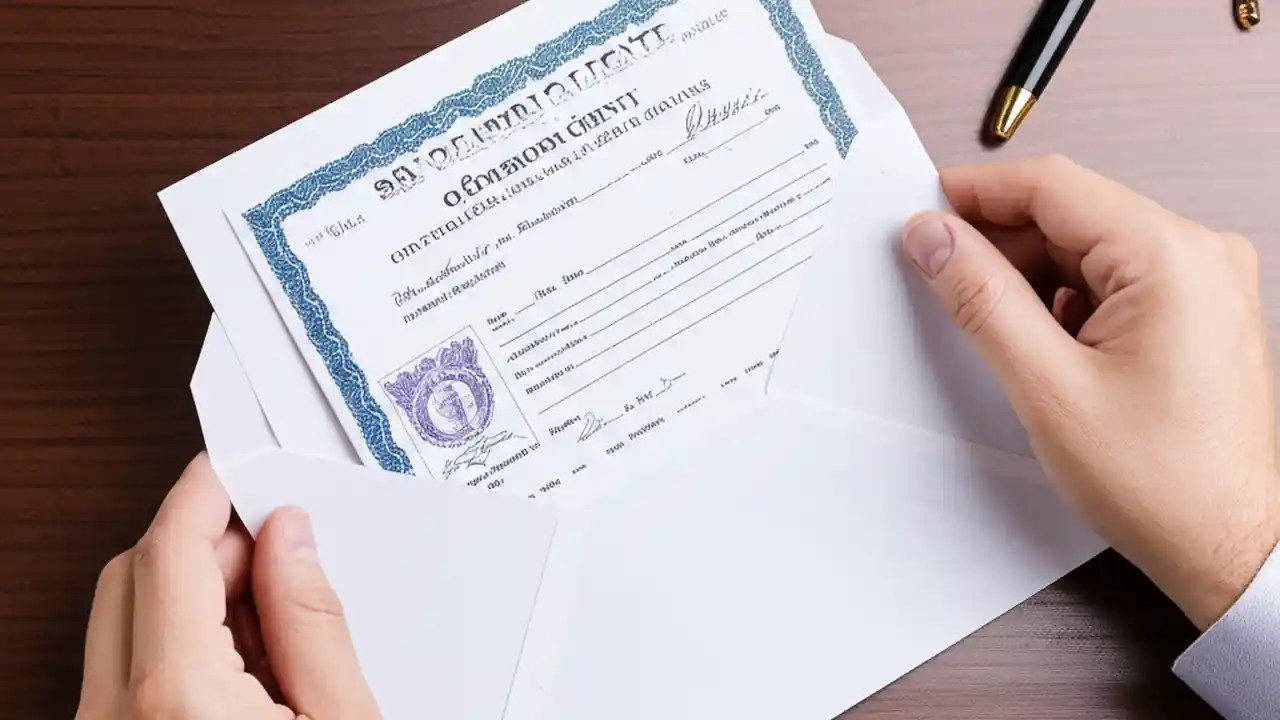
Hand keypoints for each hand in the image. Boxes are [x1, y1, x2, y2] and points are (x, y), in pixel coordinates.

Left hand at [76, 454, 379, 718]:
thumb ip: (311, 624)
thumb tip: (289, 535)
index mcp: (177, 698)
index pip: (169, 554)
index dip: (201, 495)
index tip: (232, 464)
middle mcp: (115, 714)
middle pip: (132, 575)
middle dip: (204, 544)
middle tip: (278, 548)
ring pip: (123, 618)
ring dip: (192, 595)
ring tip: (273, 628)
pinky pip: (124, 667)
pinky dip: (178, 642)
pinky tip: (247, 668)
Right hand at [901, 155, 1279, 629]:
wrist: (1229, 546)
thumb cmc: (1163, 481)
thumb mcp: (1046, 385)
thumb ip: (982, 298)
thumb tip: (935, 238)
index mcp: (1172, 257)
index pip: (1054, 187)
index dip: (977, 192)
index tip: (924, 209)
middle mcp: (1199, 255)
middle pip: (1071, 215)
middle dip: (1000, 242)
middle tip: (940, 275)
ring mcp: (1204, 283)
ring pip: (1088, 248)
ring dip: (1031, 274)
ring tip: (994, 327)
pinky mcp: (1197, 311)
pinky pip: (1114, 279)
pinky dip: (1065, 298)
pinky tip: (1040, 343)